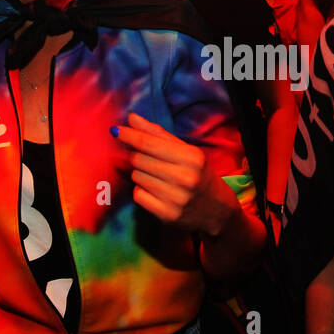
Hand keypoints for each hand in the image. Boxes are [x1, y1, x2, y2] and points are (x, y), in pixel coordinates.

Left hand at [112, 111, 235, 235]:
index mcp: (191, 157)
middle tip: (147, 159)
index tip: (116, 130)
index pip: (149, 143)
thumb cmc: (199, 174)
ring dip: (140, 173)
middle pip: (139, 159)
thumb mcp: (186, 151)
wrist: (217, 210)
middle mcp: (185, 177)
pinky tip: (155, 191)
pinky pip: (138, 195)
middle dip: (137, 156)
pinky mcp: (167, 215)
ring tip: (157, 177)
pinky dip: (141, 191)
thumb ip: (158, 134)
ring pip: (137, 177)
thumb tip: (132, 118)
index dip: (129, 135)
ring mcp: (176, 198)